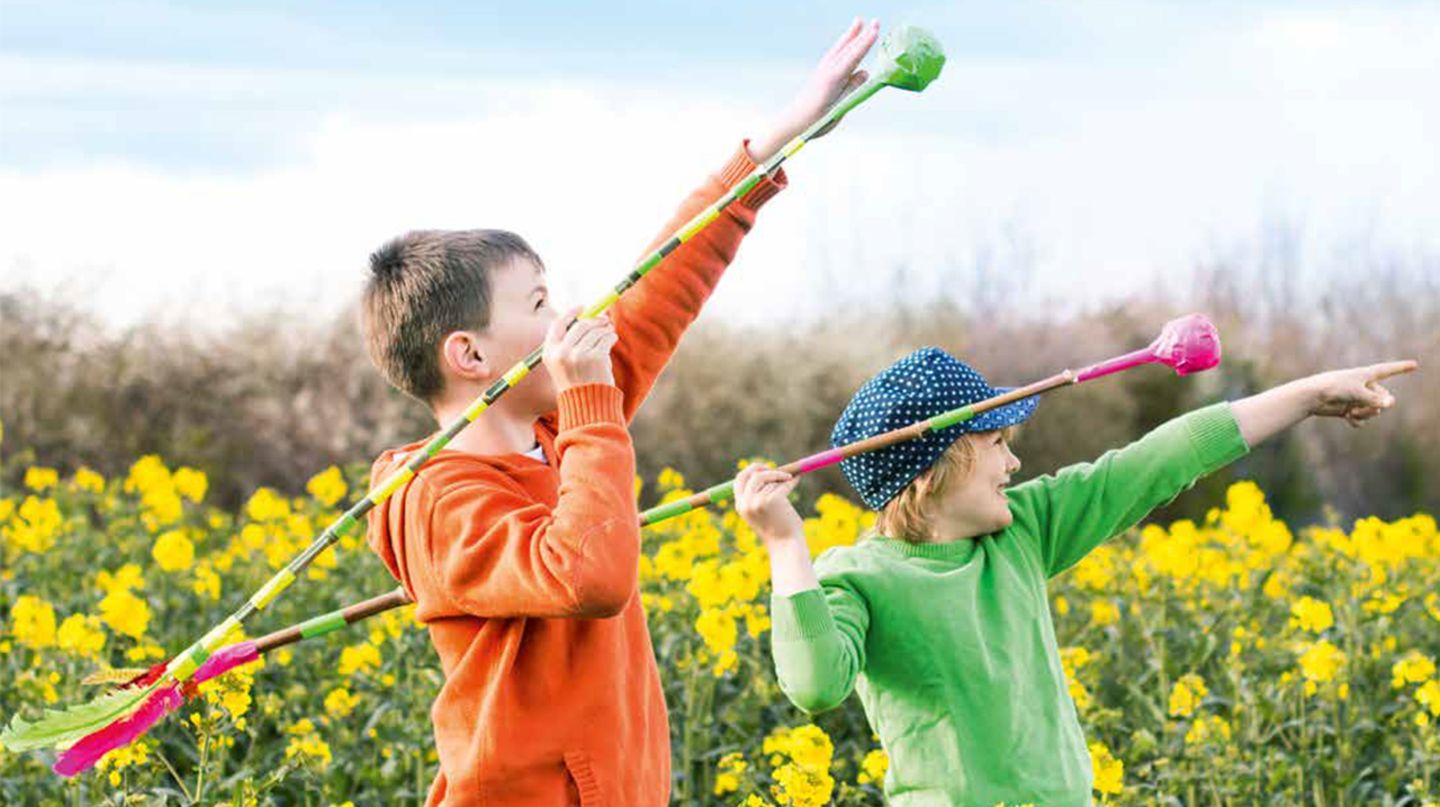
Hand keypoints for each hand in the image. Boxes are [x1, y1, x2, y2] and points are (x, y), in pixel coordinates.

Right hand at [542, 306, 617, 390]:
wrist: (587, 406)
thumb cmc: (578, 383)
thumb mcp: (564, 363)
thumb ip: (569, 341)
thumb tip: (585, 316)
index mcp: (550, 353)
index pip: (558, 324)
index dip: (571, 313)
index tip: (582, 307)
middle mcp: (562, 352)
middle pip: (580, 324)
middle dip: (594, 320)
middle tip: (605, 320)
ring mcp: (578, 355)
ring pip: (596, 330)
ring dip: (605, 329)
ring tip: (609, 334)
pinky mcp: (595, 357)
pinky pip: (606, 337)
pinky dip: (611, 336)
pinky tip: (612, 340)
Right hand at [734, 464, 804, 544]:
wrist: (786, 546)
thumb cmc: (777, 530)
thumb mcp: (762, 513)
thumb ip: (759, 495)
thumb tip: (768, 472)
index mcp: (740, 506)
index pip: (739, 479)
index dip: (751, 470)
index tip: (762, 467)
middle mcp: (747, 503)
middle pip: (754, 475)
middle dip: (767, 469)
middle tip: (779, 469)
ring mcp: (759, 501)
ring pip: (772, 480)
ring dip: (783, 481)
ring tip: (790, 492)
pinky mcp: (774, 499)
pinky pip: (784, 483)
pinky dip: (791, 481)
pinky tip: (796, 482)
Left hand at [747, 18, 880, 162]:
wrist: (794, 122)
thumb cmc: (816, 119)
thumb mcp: (839, 107)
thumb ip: (852, 88)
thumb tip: (864, 72)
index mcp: (834, 78)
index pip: (854, 56)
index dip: (866, 43)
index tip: (876, 30)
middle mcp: (827, 70)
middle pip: (847, 48)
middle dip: (862, 35)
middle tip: (875, 21)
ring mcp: (822, 71)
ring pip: (839, 49)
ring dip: (850, 36)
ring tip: (858, 23)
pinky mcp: (820, 74)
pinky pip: (834, 54)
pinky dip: (842, 46)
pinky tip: (844, 44)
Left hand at [1306, 360, 1417, 426]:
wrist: (1311, 397)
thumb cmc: (1333, 389)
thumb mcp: (1358, 393)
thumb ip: (1375, 399)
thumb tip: (1390, 403)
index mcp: (1366, 375)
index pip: (1388, 370)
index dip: (1401, 368)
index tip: (1414, 364)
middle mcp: (1363, 385)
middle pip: (1383, 398)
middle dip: (1375, 405)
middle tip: (1360, 406)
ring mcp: (1356, 398)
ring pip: (1373, 410)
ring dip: (1365, 413)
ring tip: (1351, 412)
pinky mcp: (1348, 409)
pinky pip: (1362, 419)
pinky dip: (1357, 420)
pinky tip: (1348, 418)